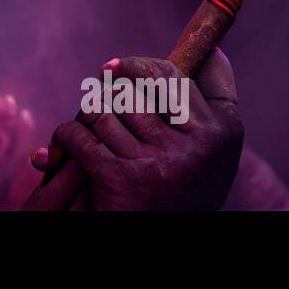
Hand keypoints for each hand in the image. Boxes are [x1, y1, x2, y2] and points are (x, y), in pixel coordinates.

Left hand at [25, 50, 242, 210]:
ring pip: (103, 110)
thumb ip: (216, 101)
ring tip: (88, 124)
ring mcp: (158, 163)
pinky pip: (79, 135)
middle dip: (109, 90)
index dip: (139, 66)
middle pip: (133, 90)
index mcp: (222, 132)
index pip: (171, 76)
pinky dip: (66, 137)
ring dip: (88, 115)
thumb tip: (214, 51)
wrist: (161, 237)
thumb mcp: (216, 149)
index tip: (118, 67)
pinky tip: (68, 144)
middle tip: (100, 93)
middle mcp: (194, 148)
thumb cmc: (187, 187)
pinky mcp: (121, 179)